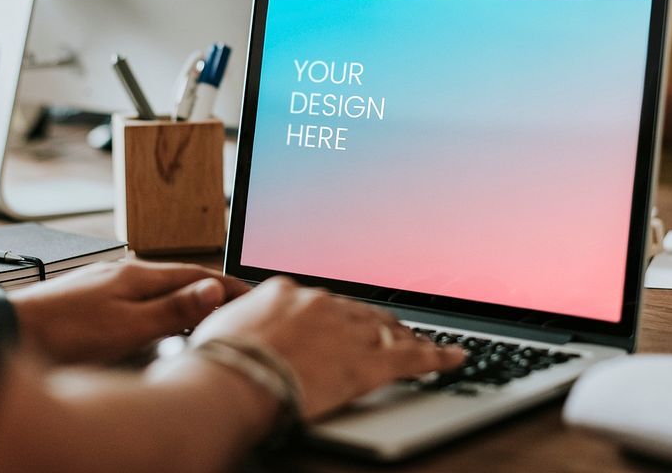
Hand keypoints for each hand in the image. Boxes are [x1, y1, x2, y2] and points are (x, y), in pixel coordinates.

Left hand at [11, 260, 248, 364]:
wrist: (10, 332)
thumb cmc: (65, 333)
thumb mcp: (129, 326)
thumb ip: (174, 309)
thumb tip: (216, 289)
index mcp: (138, 275)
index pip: (197, 273)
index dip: (228, 285)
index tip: (252, 295)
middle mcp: (123, 272)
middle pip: (178, 279)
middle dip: (209, 291)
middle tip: (235, 308)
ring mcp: (104, 284)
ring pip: (157, 290)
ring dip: (183, 301)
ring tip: (201, 319)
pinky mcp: (89, 299)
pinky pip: (137, 300)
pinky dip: (157, 309)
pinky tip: (153, 324)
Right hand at [190, 276, 464, 419]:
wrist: (229, 381)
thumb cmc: (217, 363)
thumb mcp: (223, 328)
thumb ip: (244, 321)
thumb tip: (240, 326)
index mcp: (287, 291)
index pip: (325, 301)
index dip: (340, 314)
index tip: (344, 321)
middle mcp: (322, 303)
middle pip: (362, 313)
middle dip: (379, 324)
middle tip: (394, 331)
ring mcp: (347, 330)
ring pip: (389, 332)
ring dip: (409, 338)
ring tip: (425, 343)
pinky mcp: (367, 363)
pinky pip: (413, 358)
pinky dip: (438, 357)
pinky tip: (454, 358)